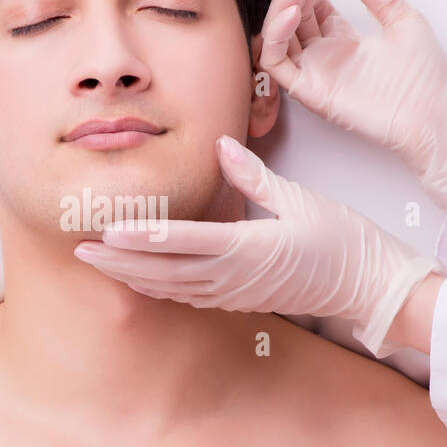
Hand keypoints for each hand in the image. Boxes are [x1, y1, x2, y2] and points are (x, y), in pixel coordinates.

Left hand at [72, 134, 444, 358]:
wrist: (367, 286)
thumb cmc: (340, 239)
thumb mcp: (298, 200)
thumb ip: (254, 175)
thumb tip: (220, 145)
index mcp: (246, 248)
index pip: (182, 242)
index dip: (142, 237)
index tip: (108, 231)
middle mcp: (233, 277)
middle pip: (163, 272)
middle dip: (118, 262)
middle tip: (79, 250)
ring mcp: (234, 293)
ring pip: (169, 288)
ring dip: (131, 276)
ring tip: (97, 262)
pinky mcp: (239, 300)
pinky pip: (187, 296)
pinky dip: (157, 288)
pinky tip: (138, 278)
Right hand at [258, 0, 446, 220]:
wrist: (435, 112)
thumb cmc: (425, 75)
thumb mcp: (401, 14)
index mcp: (343, 39)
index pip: (310, 3)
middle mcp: (324, 55)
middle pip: (292, 15)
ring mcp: (314, 73)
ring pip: (278, 36)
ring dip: (282, 4)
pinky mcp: (309, 92)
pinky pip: (276, 63)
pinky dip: (275, 36)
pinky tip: (291, 12)